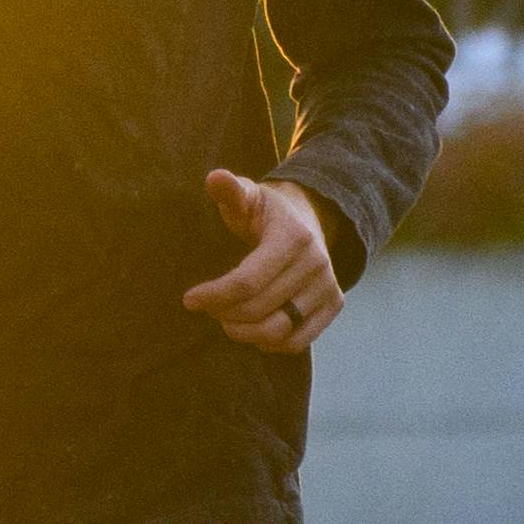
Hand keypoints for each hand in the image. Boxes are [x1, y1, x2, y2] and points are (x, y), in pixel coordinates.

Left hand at [183, 167, 343, 350]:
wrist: (310, 220)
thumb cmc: (267, 212)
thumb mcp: (249, 196)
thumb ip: (231, 191)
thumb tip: (214, 179)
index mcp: (293, 237)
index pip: (248, 280)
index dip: (215, 295)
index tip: (189, 299)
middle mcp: (317, 263)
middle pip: (259, 308)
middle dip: (225, 313)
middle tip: (208, 308)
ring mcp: (328, 286)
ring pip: (279, 330)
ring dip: (244, 333)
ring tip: (227, 322)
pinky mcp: (334, 305)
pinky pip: (300, 341)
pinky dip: (272, 344)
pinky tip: (253, 333)